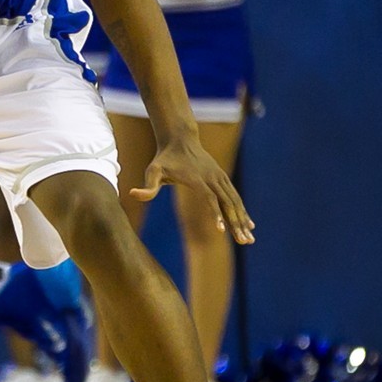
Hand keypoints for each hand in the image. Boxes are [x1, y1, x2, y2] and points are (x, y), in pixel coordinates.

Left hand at [130, 137, 255, 244]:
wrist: (181, 139)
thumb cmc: (164, 158)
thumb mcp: (152, 170)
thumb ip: (146, 186)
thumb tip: (132, 194)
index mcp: (198, 179)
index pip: (209, 199)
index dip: (216, 214)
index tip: (222, 230)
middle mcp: (212, 178)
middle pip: (228, 203)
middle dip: (236, 223)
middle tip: (244, 241)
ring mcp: (220, 178)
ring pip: (234, 201)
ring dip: (243, 220)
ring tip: (249, 238)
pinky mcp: (223, 178)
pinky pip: (235, 197)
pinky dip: (242, 211)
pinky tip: (249, 224)